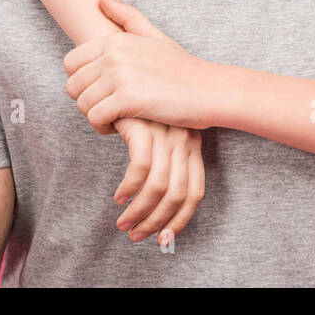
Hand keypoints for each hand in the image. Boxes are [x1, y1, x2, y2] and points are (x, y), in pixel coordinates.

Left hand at [63, 0, 228, 131]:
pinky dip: (105, 127)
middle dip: (88, 101)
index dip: (83, 82)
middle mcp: (114, 54)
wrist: (210, 90)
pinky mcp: (127, 99)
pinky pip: (95, 118)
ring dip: (96, 117)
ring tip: (118, 118)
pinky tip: (124, 126)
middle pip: (72, 86)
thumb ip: (127, 17)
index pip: (70, 63)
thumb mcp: (155, 36)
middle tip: (111, 108)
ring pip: (82, 104)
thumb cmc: (183, 68)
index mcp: (116, 40)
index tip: (104, 91)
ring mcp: (120, 75)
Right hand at [111, 117, 204, 243]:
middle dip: (156, 222)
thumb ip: (164, 167)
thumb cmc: (143, 111)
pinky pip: (140, 169)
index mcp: (194, 145)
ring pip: (158, 187)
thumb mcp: (161, 137)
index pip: (195, 193)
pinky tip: (118, 197)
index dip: (180, 220)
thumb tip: (158, 210)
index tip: (164, 239)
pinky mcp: (145, 128)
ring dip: (139, 212)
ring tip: (123, 224)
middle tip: (137, 236)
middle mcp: (184, 141)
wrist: (129, 74)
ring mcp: (165, 133)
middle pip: (178, 195)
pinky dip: (129, 189)